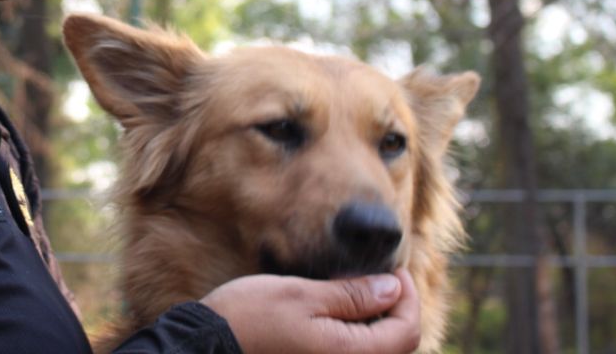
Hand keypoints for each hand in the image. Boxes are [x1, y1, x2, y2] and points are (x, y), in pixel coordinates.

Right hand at [200, 268, 419, 353]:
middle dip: (394, 306)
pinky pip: (351, 351)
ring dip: (374, 318)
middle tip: (372, 275)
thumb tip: (393, 288)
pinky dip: (354, 330)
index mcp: (349, 353)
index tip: (392, 269)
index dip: (408, 296)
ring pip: (375, 348)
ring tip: (348, 289)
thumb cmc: (251, 317)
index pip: (406, 331)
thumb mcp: (303, 294)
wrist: (208, 345)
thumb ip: (353, 295)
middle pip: (396, 342)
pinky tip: (333, 310)